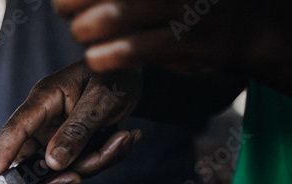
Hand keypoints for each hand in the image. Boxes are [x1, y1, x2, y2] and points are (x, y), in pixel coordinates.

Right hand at [0, 60, 141, 183]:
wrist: (135, 76)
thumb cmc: (117, 75)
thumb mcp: (104, 98)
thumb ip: (78, 130)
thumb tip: (52, 163)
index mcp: (44, 99)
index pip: (14, 132)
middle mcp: (43, 121)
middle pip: (32, 163)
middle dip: (60, 175)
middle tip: (81, 176)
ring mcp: (55, 137)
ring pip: (60, 170)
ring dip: (95, 163)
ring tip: (124, 139)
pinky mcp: (69, 148)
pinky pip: (80, 167)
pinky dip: (105, 160)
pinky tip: (124, 138)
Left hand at [51, 0, 281, 76]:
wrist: (241, 28)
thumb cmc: (182, 7)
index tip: (63, 1)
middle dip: (74, 2)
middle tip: (68, 13)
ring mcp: (183, 6)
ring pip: (118, 12)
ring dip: (86, 27)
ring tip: (82, 33)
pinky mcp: (187, 40)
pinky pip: (136, 48)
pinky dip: (107, 55)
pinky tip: (96, 57)